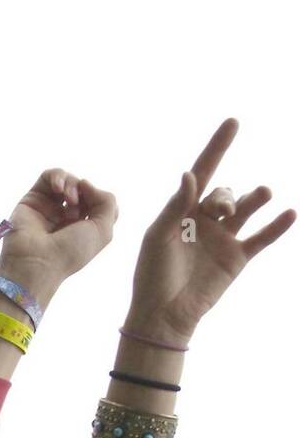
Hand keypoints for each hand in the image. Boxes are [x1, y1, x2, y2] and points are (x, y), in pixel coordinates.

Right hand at [0, 169, 118, 306]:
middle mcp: (66, 217)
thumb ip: (107, 201)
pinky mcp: (33, 199)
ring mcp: (49, 208)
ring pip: (67, 180)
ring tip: (69, 198)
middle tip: (77, 204)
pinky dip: (57, 176)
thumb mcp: (103, 230)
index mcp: (83, 228)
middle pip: (84, 189)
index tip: (94, 207)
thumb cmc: (70, 252)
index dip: (100, 199)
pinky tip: (58, 188)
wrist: (36, 261)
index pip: (98, 202)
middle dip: (85, 191)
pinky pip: (48, 176)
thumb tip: (84, 183)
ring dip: (72, 184)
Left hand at [125, 119, 295, 345]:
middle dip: (225, 197)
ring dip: (254, 198)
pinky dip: (277, 226)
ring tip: (262, 193)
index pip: (202, 172)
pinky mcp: (237, 258)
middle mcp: (204, 221)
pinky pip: (262, 237)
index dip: (216, 148)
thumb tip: (190, 173)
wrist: (163, 316)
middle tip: (221, 210)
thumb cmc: (152, 276)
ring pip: (245, 208)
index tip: (233, 122)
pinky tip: (290, 214)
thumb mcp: (158, 238)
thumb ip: (175, 206)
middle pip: (223, 193)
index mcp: (181, 212)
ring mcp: (223, 238)